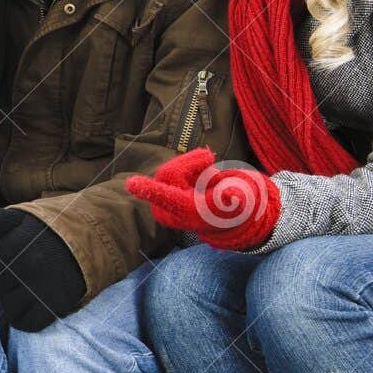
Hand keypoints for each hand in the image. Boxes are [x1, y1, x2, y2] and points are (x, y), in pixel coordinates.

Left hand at [0, 208, 85, 331]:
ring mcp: (44, 286)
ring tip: (18, 291)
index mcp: (15, 242)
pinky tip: (27, 306)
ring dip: (8, 304)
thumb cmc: (47, 228)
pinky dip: (24, 319)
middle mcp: (29, 265)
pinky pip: (28, 323)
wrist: (94, 236)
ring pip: (9, 309)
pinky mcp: (58, 303)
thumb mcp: (19, 217)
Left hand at [124, 148, 280, 250]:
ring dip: (193, 165)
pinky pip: (172, 165)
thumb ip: (237, 198)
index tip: (131, 183)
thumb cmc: (232, 208)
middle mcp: (169, 208)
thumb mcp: (241, 204)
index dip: (150, 189)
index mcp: (186, 212)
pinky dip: (188, 165)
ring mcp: (161, 198)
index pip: (167, 197)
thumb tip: (230, 194)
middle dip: (191, 162)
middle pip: (171, 172)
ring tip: (206, 176)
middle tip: (211, 157)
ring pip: (172, 166)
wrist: (223, 215)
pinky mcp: (161, 188)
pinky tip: (198, 176)